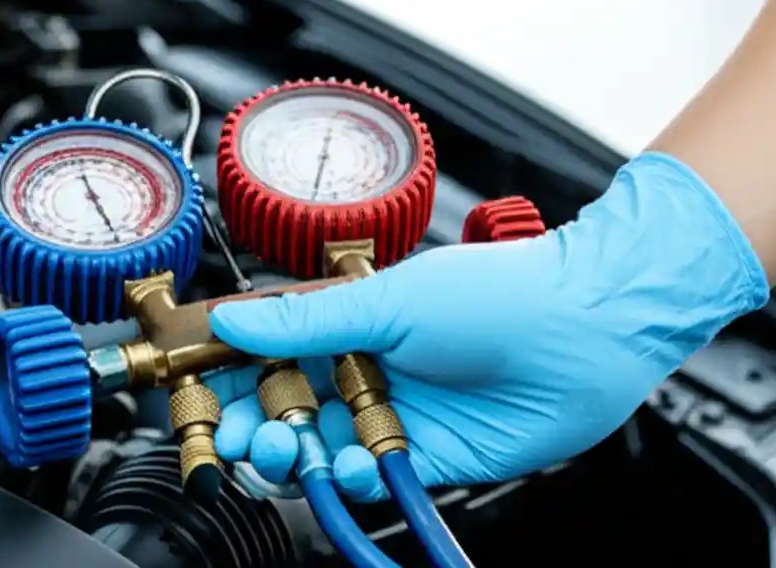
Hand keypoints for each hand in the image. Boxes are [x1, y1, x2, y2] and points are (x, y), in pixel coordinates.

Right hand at [207, 152, 768, 501]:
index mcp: (349, 322)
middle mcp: (366, 370)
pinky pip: (369, 480)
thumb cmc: (497, 295)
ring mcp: (394, 415)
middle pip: (283, 410)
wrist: (583, 330)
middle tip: (235, 435)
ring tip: (287, 448)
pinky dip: (350, 480)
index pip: (267, 353)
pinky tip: (352, 463)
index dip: (226, 376)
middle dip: (250, 426)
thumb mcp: (388, 301)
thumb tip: (232, 321)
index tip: (191, 393)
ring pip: (319, 451)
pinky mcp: (425, 458)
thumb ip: (306, 322)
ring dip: (292, 456)